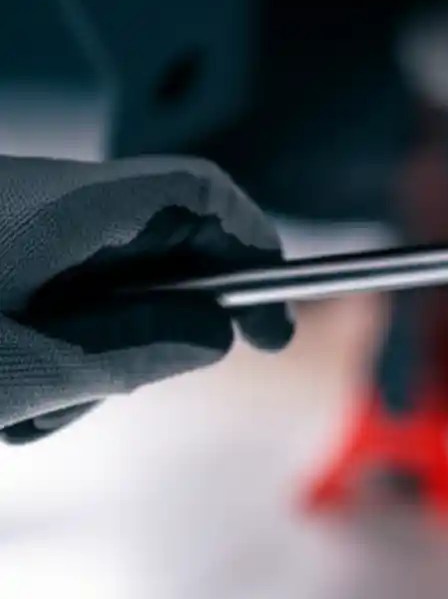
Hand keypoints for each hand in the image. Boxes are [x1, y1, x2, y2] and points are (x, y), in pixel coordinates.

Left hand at [0, 155, 293, 441]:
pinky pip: (52, 292)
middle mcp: (33, 199)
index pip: (196, 194)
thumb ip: (130, 351)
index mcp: (52, 206)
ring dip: (99, 344)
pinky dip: (54, 346)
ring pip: (101, 277)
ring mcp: (5, 224)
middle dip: (168, 315)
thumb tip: (214, 334)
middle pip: (154, 239)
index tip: (269, 321)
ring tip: (42, 404)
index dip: (253, 249)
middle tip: (164, 376)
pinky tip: (14, 394)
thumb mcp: (19, 373)